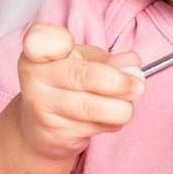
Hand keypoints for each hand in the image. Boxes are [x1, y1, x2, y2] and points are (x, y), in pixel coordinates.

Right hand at [15, 21, 144, 162]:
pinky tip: (109, 117)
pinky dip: (112, 123)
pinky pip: (94, 127)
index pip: (41, 39)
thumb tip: (132, 62)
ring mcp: (43, 108)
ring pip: (91, 108)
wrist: (40, 127)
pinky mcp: (55, 134)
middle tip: (138, 86)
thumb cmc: (64, 84)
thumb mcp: (84, 62)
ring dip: (121, 108)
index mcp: (37, 51)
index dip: (56, 40)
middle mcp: (34, 79)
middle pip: (79, 76)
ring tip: (128, 105)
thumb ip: (107, 60)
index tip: (67, 44)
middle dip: (116, 82)